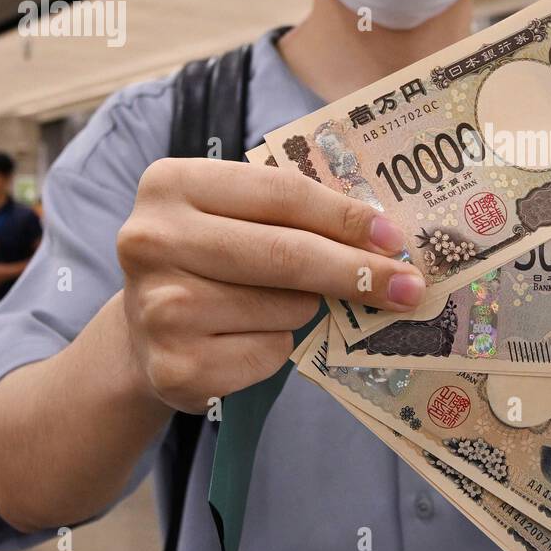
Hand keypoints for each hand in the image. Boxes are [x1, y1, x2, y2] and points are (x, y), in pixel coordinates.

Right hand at [117, 158, 425, 413]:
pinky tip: (248, 342)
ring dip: (307, 311)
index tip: (394, 237)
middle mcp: (152, 240)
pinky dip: (279, 350)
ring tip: (280, 308)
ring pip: (285, 307)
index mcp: (171, 184)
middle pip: (287, 253)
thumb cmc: (209, 265)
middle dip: (358, 271)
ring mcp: (158, 307)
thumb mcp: (233, 219)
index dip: (345, 216)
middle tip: (408, 286)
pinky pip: (268, 354)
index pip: (281, 193)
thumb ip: (291, 214)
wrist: (142, 337)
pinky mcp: (174, 366)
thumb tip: (383, 237)